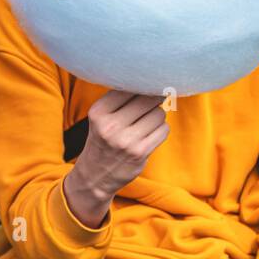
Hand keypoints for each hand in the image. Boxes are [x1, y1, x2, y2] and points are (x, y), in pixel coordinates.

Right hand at [64, 90, 168, 226]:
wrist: (95, 175)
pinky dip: (161, 129)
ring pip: (158, 114)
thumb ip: (120, 100)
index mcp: (98, 112)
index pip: (129, 88)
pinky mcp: (140, 152)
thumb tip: (153, 83)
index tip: (145, 88)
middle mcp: (110, 125)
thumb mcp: (100, 117)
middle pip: (147, 99)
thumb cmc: (102, 140)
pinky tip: (151, 134)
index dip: (142, 86)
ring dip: (157, 116)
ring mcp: (126, 140)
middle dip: (153, 100)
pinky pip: (163, 130)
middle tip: (151, 104)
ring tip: (147, 123)